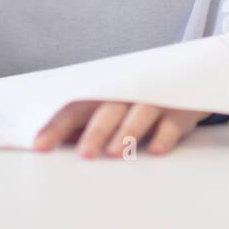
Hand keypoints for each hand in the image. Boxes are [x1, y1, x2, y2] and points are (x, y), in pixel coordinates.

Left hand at [33, 101, 212, 157]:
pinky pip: (172, 122)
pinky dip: (164, 135)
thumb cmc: (139, 94)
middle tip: (83, 155)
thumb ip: (88, 122)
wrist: (189, 73)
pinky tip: (155, 150)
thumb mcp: (111, 102)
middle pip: (108, 110)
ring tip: (114, 152)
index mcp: (104, 91)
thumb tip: (60, 143)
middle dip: (94, 132)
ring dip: (127, 132)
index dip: (57, 125)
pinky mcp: (181, 109)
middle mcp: (127, 93)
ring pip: (140, 113)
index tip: (40, 145)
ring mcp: (155, 99)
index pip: (75, 107)